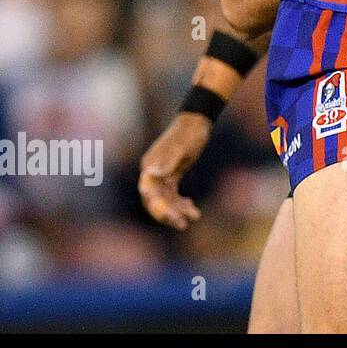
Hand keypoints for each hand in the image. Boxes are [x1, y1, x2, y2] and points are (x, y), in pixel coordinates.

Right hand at [138, 113, 210, 229]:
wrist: (197, 123)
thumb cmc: (188, 133)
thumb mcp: (180, 148)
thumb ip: (166, 161)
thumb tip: (151, 174)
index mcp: (150, 166)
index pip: (149, 191)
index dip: (156, 205)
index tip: (168, 216)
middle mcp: (152, 173)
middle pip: (156, 199)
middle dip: (168, 213)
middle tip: (182, 224)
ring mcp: (162, 175)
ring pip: (166, 199)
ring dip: (178, 210)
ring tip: (194, 217)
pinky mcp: (172, 176)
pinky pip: (173, 195)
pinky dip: (182, 203)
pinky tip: (192, 209)